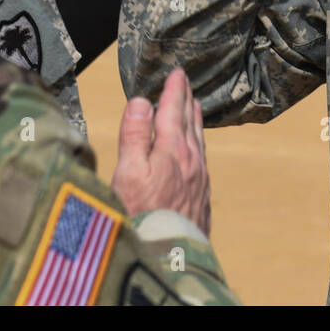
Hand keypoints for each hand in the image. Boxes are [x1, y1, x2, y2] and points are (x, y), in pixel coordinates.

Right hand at [112, 68, 210, 234]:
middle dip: (186, 100)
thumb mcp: (128, 172)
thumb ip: (135, 135)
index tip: (177, 73)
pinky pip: (201, 157)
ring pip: (198, 140)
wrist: (169, 257)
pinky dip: (197, 141)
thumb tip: (142, 100)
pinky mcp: (201, 196)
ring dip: (194, 119)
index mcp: (173, 150)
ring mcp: (199, 179)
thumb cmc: (140, 215)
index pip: (173, 111)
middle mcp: (192, 161)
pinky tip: (195, 148)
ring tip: (193, 106)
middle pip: (190, 122)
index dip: (174, 90)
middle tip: (185, 83)